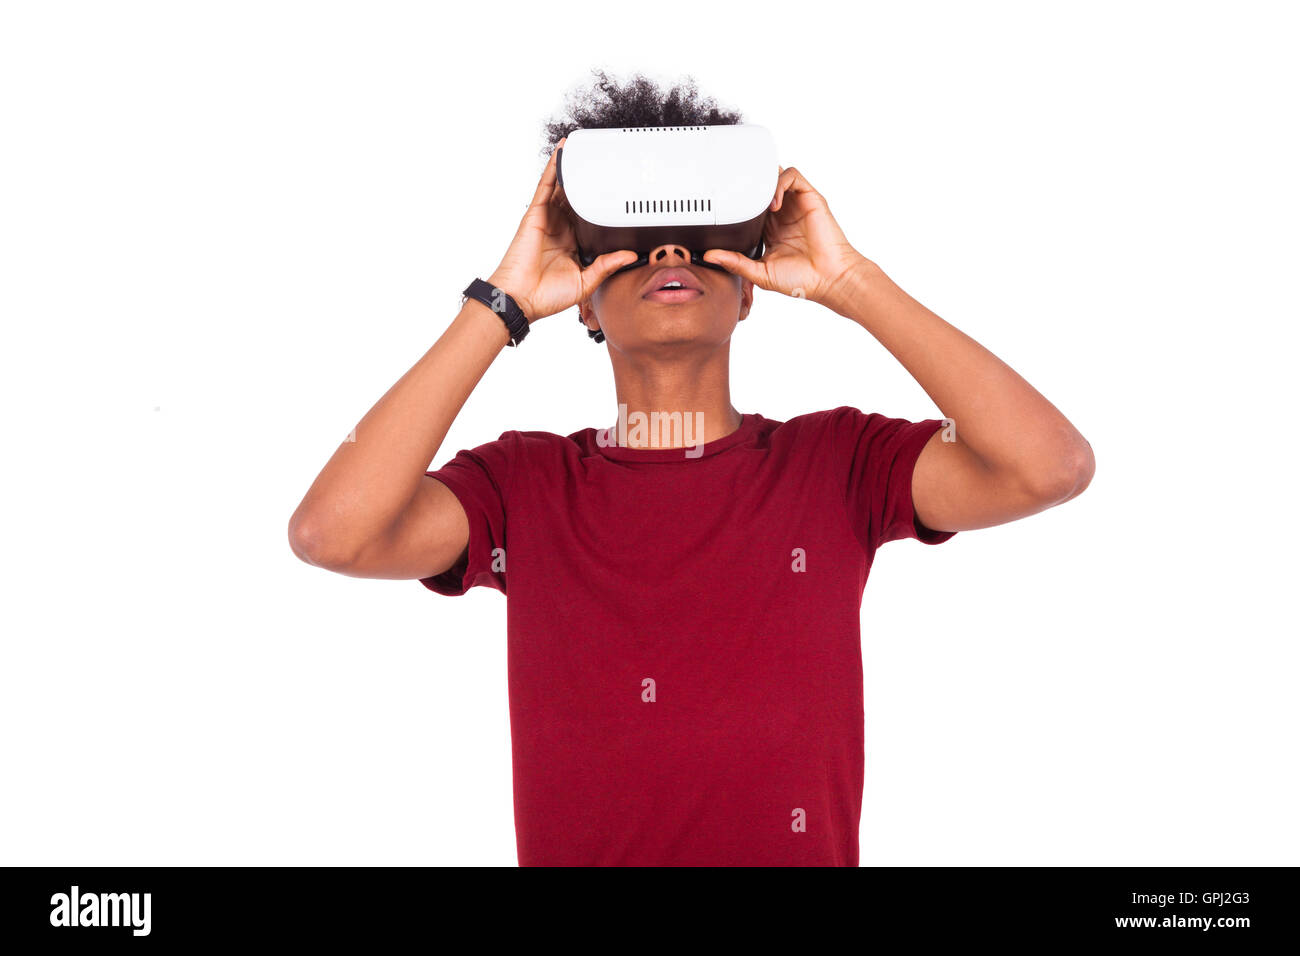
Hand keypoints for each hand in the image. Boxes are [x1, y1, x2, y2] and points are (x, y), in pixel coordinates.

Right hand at [486, 136, 637, 321]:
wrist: (522, 299)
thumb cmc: (548, 296)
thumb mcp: (586, 282)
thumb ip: (607, 266)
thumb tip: (631, 255)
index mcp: (573, 243)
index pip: (591, 218)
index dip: (601, 204)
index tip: (619, 191)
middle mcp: (560, 228)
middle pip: (577, 198)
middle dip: (588, 180)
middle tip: (605, 161)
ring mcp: (547, 219)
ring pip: (563, 188)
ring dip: (572, 168)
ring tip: (584, 146)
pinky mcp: (536, 214)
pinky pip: (546, 186)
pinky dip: (554, 168)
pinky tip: (562, 153)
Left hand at [701, 165, 870, 307]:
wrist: (828, 279)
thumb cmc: (800, 280)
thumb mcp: (759, 272)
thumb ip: (735, 262)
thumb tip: (709, 256)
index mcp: (770, 229)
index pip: (750, 205)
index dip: (738, 201)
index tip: (724, 204)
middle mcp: (783, 214)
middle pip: (762, 186)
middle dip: (748, 184)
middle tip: (735, 192)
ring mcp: (796, 204)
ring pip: (775, 176)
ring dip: (763, 182)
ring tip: (756, 199)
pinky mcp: (810, 198)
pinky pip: (792, 176)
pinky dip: (780, 183)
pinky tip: (773, 204)